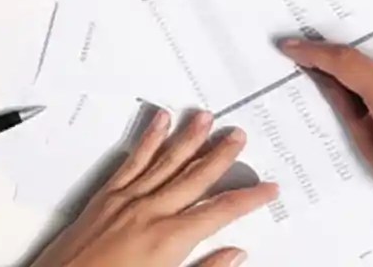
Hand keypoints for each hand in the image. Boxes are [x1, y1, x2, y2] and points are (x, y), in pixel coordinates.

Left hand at [32, 110, 276, 266]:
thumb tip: (235, 254)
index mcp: (169, 239)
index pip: (220, 211)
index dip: (249, 198)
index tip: (268, 189)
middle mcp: (150, 212)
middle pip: (196, 177)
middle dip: (221, 155)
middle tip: (239, 136)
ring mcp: (125, 201)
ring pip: (166, 161)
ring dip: (188, 138)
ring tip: (205, 118)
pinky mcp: (104, 198)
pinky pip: (131, 162)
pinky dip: (147, 140)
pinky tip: (158, 123)